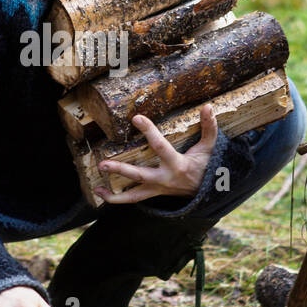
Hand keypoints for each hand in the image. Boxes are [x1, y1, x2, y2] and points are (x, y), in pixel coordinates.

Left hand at [94, 105, 218, 203]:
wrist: (208, 193)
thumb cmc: (206, 166)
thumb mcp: (210, 147)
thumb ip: (209, 127)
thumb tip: (209, 106)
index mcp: (177, 164)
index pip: (160, 146)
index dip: (149, 131)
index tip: (136, 118)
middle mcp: (164, 179)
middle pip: (139, 176)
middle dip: (120, 170)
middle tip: (103, 164)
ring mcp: (157, 189)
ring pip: (133, 196)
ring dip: (114, 194)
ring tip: (97, 188)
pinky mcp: (153, 194)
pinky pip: (133, 200)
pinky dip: (116, 199)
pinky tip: (101, 193)